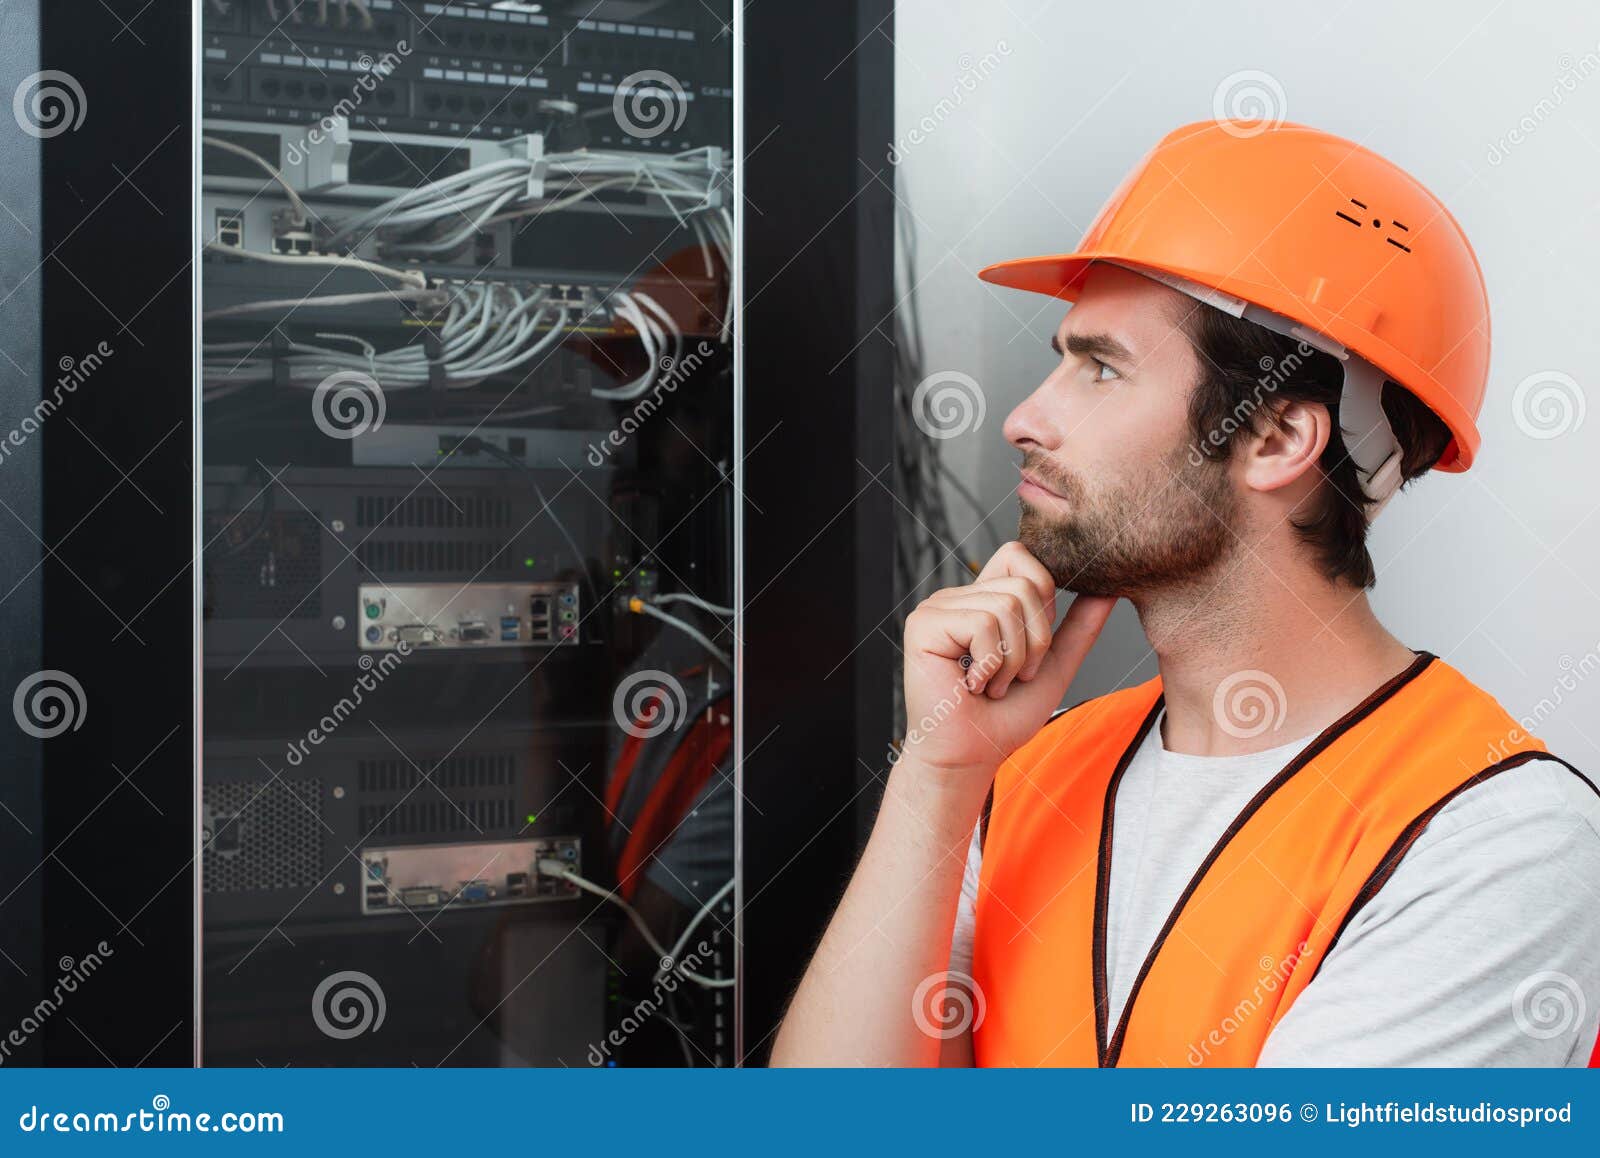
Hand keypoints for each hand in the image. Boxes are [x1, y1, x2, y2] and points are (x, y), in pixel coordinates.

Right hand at [900, 542, 1113, 781]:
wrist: (971, 757)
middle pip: (1023, 585)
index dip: (1042, 593)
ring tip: (991, 685)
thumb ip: (1079, 627)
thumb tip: (1109, 590)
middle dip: (1034, 642)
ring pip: (1006, 606)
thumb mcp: (1053, 666)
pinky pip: (982, 624)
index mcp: (982, 599)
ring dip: (1012, 660)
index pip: (1020, 555)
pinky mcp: (923, 625)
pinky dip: (990, 665)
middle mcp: (956, 597)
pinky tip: (971, 686)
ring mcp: (936, 608)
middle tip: (1012, 677)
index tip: (1033, 645)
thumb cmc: (1004, 718)